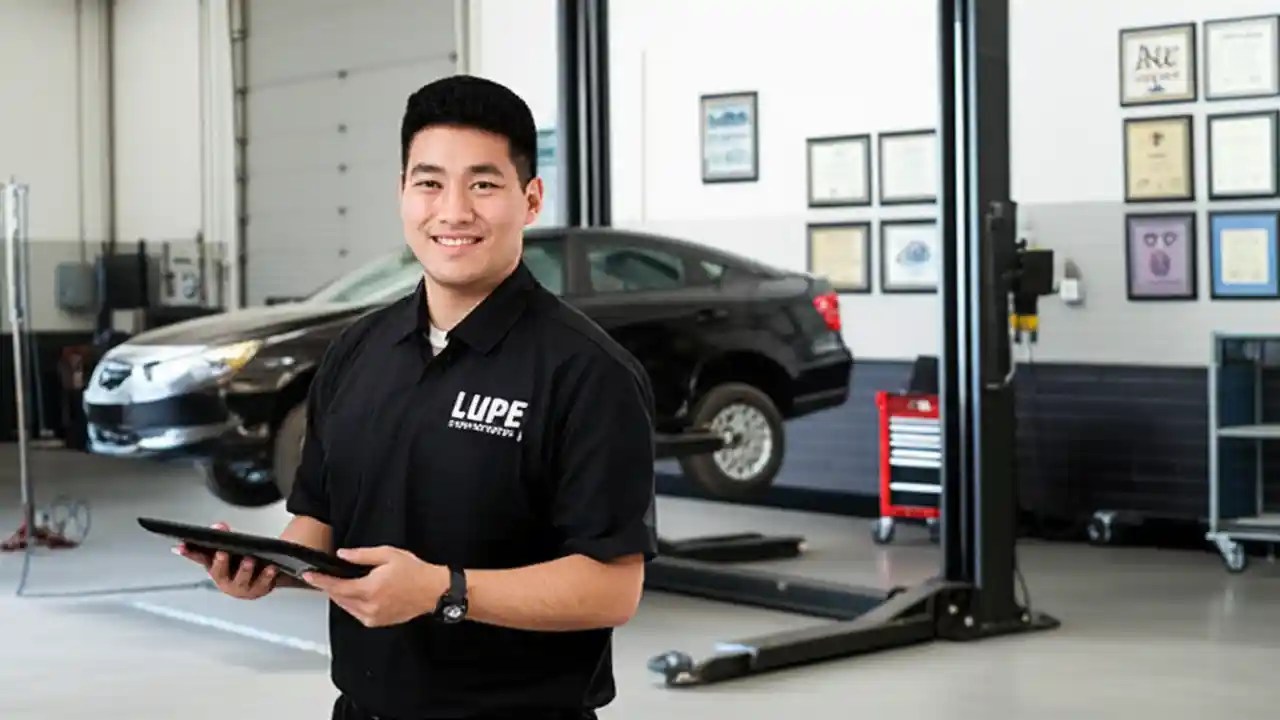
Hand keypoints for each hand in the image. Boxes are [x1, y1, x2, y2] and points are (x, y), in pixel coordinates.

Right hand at [173, 522, 278, 599]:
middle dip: (220, 563)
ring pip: (241, 580)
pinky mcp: (259, 589)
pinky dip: (267, 576)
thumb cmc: (239, 563)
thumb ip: (223, 537)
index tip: (181, 546)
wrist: (262, 579)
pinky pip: (263, 583)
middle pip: (219, 573)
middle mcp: (224, 580)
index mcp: (214, 567)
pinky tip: (271, 568)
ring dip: (244, 570)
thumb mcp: (229, 549)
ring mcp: (241, 587)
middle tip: (222, 552)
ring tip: (249, 559)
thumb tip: (218, 526)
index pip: (198, 558)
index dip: (188, 553)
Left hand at [302, 545, 444, 627]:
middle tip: (324, 577)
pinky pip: (357, 614)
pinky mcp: (378, 622)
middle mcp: (370, 606)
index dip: (320, 581)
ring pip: (347, 607)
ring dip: (340, 596)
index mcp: (370, 589)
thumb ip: (362, 555)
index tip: (308, 576)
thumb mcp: (388, 554)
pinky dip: (352, 604)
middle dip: (330, 587)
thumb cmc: (414, 572)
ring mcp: (373, 617)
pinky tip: (357, 594)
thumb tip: (342, 555)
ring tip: (341, 584)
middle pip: (339, 598)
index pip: (337, 586)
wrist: (433, 591)